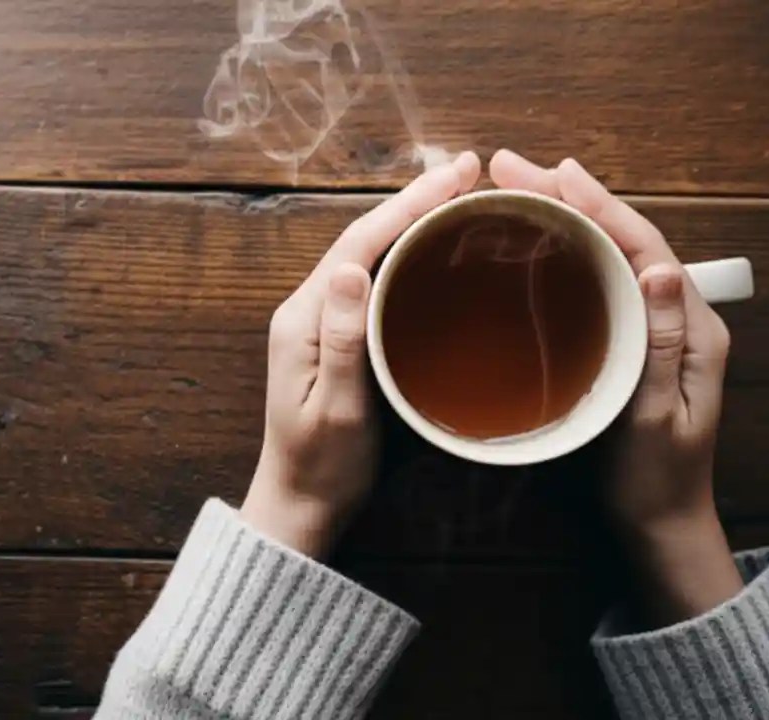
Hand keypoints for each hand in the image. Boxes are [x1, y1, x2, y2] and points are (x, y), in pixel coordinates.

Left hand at [241, 152, 482, 557]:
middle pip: (364, 238)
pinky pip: (373, 281)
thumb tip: (351, 268)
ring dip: (411, 221)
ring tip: (459, 194)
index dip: (407, 204)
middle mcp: (308, 309)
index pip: (358, 244)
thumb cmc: (322, 466)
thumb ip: (341, 340)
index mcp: (303, 319)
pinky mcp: (336, 337)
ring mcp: (321, 321)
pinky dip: (405, 254)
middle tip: (468, 170)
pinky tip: (434, 248)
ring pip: (369, 255)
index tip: (454, 174)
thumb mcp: (335, 410)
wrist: (300, 503)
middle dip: (414, 200)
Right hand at [488, 149, 741, 623]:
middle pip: (624, 238)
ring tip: (515, 189)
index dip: (601, 204)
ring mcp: (652, 327)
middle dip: (571, 197)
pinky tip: (533, 243)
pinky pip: (598, 282)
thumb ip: (660, 345)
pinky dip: (565, 253)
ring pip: (608, 254)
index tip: (556, 171)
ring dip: (564, 217)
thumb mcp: (655, 419)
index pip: (646, 245)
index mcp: (693, 328)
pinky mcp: (629, 342)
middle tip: (510, 169)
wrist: (660, 522)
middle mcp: (675, 316)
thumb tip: (656, 269)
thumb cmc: (655, 480)